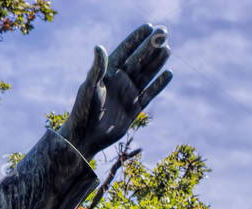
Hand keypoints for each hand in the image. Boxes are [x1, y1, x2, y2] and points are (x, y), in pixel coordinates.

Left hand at [58, 23, 172, 158]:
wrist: (85, 138)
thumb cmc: (82, 112)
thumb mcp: (89, 88)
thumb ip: (98, 68)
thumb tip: (99, 47)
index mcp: (108, 73)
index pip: (125, 51)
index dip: (136, 39)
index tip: (149, 27)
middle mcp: (119, 81)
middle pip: (139, 60)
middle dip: (151, 46)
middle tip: (164, 32)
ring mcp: (128, 94)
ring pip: (146, 74)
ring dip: (157, 62)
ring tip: (168, 48)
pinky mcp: (134, 109)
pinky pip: (150, 94)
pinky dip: (159, 85)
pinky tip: (168, 74)